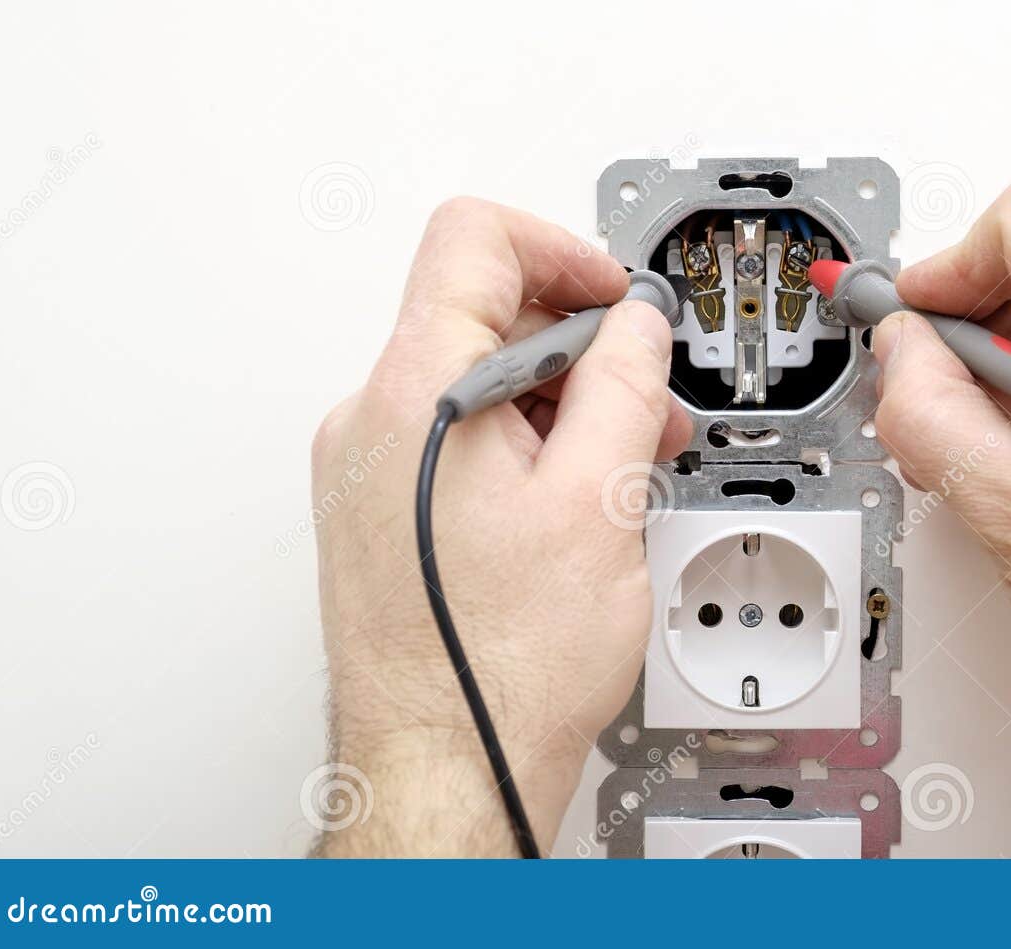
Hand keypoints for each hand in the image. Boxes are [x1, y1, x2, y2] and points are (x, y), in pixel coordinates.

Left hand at [310, 198, 689, 855]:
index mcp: (414, 393)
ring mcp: (366, 470)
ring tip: (624, 460)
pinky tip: (576, 498)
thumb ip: (623, 381)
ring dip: (558, 401)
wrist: (444, 769)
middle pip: (478, 313)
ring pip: (474, 383)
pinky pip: (454, 439)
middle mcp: (371, 421)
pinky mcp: (378, 514)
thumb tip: (635, 321)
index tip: (614, 291)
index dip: (560, 248)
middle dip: (577, 340)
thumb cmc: (502, 665)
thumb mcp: (601, 499)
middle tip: (644, 391)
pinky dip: (523, 446)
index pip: (473, 240)